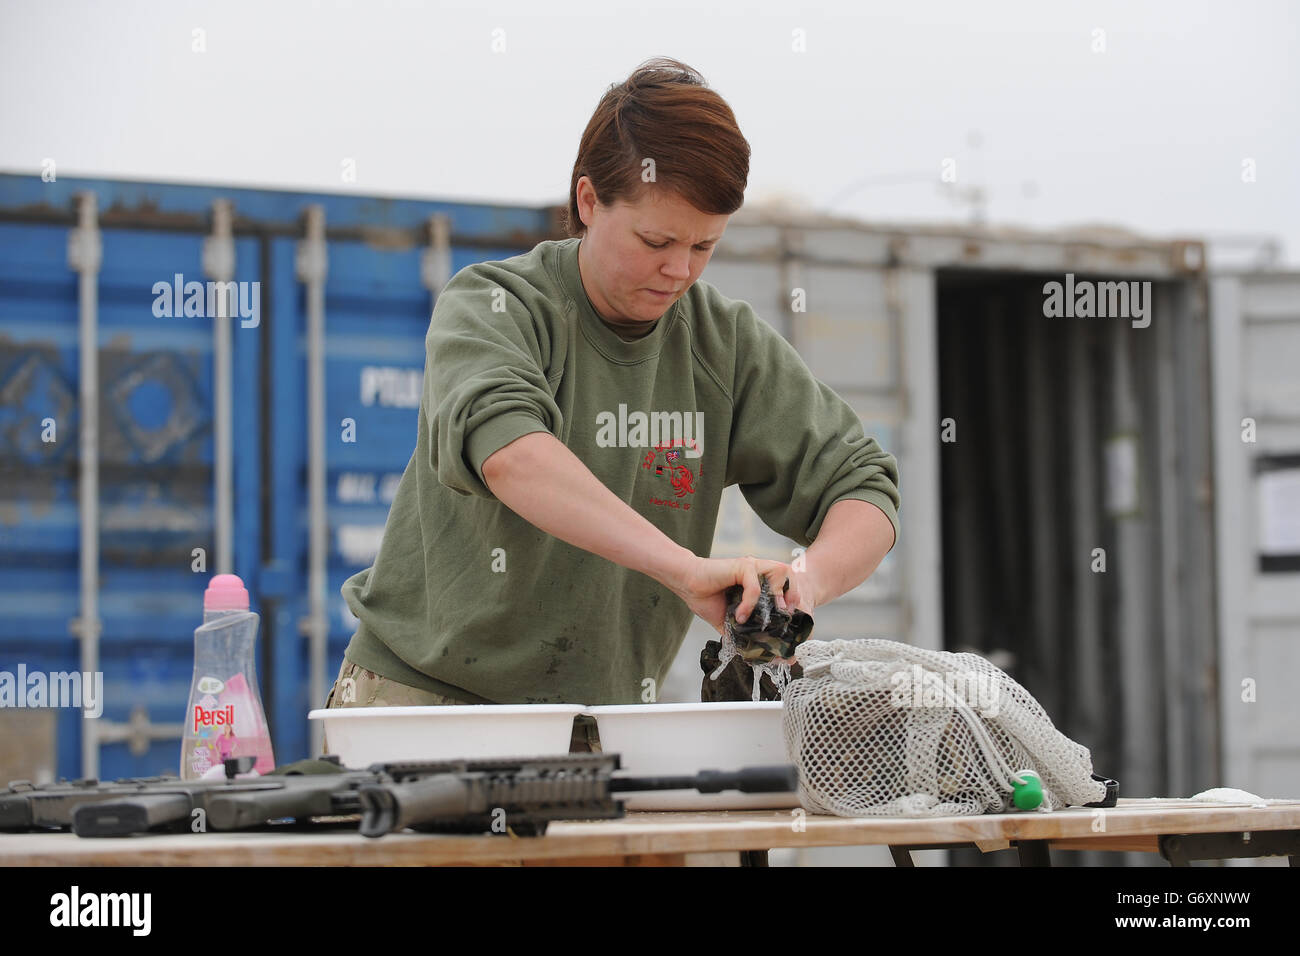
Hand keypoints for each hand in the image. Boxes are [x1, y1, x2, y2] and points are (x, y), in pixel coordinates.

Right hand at [662, 554, 808, 634]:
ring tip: (768, 616)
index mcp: (758, 581)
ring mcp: (751, 567)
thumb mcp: (727, 619)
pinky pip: (755, 587)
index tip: (789, 622)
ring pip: (779, 574)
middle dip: (792, 595)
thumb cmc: (705, 597)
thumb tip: (751, 651)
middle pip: (789, 574)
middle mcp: (758, 571)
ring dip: (778, 596)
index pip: (785, 585)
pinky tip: (739, 616)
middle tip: (785, 617)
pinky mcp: (742, 567)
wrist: (686, 584)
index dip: (792, 600)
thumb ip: (741, 630)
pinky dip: (749, 604)